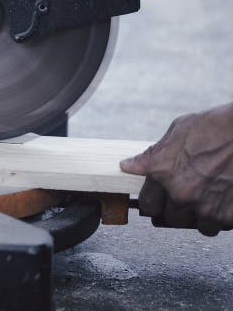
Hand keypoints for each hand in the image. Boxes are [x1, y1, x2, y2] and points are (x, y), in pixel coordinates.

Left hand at [121, 103, 232, 235]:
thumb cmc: (217, 126)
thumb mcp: (178, 131)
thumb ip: (152, 154)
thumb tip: (129, 166)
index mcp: (162, 173)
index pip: (148, 205)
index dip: (154, 201)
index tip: (160, 199)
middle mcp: (181, 194)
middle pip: (170, 219)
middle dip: (176, 209)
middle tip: (187, 195)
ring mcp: (206, 207)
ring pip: (196, 226)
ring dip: (200, 215)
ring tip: (207, 197)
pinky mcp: (228, 215)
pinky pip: (220, 226)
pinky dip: (222, 216)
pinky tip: (223, 199)